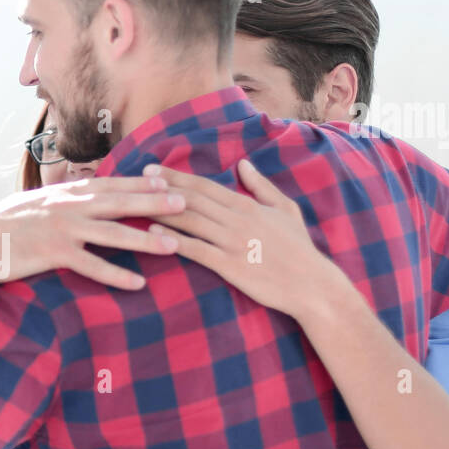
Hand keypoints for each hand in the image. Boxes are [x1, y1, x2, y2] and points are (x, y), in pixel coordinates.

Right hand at [0, 175, 184, 289]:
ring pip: (112, 233)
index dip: (143, 182)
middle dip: (155, 202)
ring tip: (175, 246)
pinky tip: (137, 284)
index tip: (172, 181)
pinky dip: (115, 275)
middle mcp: (68, 206)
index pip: (112, 184)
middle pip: (120, 202)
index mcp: (66, 192)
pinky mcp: (51, 253)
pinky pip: (90, 265)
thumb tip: (87, 201)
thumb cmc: (4, 225)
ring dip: (145, 239)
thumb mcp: (37, 204)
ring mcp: (61, 229)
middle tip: (187, 204)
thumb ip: (65, 202)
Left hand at [142, 159, 348, 320]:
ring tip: (137, 203)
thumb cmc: (299, 248)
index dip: (177, 177)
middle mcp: (237, 219)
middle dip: (163, 188)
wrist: (311, 284)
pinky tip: (153, 235)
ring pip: (191, 221)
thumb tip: (244, 164)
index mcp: (248, 205)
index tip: (153, 170)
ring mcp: (232, 242)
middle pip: (192, 199)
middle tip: (137, 179)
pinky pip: (196, 250)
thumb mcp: (285, 209)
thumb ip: (262, 186)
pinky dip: (174, 240)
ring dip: (162, 211)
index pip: (205, 187)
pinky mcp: (229, 266)